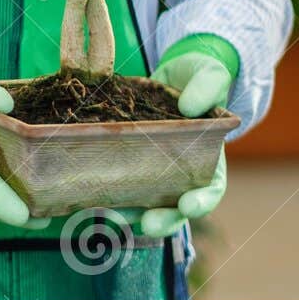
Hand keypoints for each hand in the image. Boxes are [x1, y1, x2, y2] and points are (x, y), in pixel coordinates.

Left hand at [118, 33, 239, 237]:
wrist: (171, 75)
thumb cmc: (199, 78)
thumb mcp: (210, 76)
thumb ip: (207, 88)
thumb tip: (190, 107)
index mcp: (208, 160)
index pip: (210, 190)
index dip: (201, 202)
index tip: (189, 206)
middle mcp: (180, 174)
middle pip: (174, 208)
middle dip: (163, 220)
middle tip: (148, 224)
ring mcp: (152, 171)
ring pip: (142, 203)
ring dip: (128, 213)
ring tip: (111, 215)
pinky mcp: (127, 162)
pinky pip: (117, 183)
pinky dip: (104, 192)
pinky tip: (88, 195)